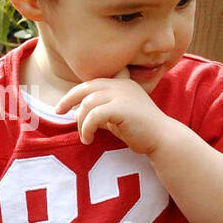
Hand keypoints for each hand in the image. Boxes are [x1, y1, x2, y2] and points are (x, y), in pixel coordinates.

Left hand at [56, 69, 170, 153]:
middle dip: (69, 99)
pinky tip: (88, 139)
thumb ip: (103, 110)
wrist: (164, 139)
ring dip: (80, 121)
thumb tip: (79, 112)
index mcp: (123, 84)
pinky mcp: (121, 108)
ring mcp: (122, 95)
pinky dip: (86, 128)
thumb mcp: (119, 116)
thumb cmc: (142, 131)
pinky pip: (93, 116)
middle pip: (86, 87)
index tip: (65, 106)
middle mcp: (122, 85)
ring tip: (84, 136)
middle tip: (59, 111)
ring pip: (88, 103)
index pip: (93, 83)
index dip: (76, 92)